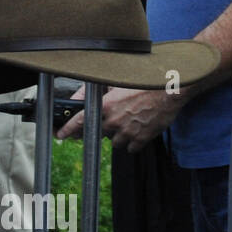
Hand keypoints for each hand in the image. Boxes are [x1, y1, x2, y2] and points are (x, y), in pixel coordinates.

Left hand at [55, 84, 182, 149]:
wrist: (170, 90)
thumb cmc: (146, 83)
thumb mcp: (118, 83)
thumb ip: (98, 93)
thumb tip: (81, 98)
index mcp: (106, 106)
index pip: (80, 121)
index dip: (67, 129)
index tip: (60, 135)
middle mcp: (114, 121)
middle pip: (100, 133)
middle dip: (106, 128)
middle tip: (119, 118)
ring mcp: (128, 131)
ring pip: (116, 142)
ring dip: (120, 135)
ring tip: (132, 122)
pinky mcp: (142, 138)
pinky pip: (131, 148)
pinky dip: (134, 142)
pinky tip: (140, 130)